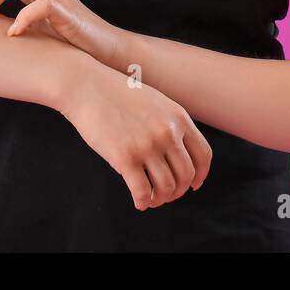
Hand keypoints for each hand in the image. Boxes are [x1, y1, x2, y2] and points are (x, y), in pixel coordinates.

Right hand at [58, 62, 211, 210]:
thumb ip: (170, 123)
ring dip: (161, 198)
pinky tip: (139, 202)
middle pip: (186, 175)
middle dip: (178, 191)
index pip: (203, 155)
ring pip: (167, 187)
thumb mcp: (155, 101)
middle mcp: (167, 133)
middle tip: (167, 195)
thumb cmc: (116, 94)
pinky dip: (143, 202)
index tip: (194, 185)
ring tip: (152, 199)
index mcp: (178, 118)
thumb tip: (178, 154)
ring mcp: (147, 146)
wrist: (87, 86)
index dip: (200, 175)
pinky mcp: (125, 157)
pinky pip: (142, 191)